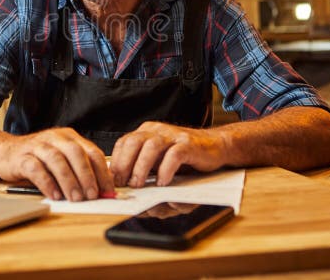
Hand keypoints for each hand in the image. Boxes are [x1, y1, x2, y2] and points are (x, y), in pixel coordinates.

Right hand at [0, 127, 113, 200]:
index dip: (102, 172)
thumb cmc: (38, 159)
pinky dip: (47, 183)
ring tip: (75, 198)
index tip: (108, 190)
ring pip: (56, 160)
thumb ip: (79, 170)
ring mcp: (37, 146)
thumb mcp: (62, 159)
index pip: (91, 151)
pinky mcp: (22, 157)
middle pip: (75, 153)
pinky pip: (36, 169)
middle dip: (86, 175)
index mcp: (69, 137)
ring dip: (68, 180)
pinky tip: (54, 195)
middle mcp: (54, 138)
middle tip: (92, 195)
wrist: (5, 152)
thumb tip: (101, 191)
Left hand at [109, 122, 227, 187]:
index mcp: (147, 134)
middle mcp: (157, 131)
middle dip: (124, 164)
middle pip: (133, 142)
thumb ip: (149, 177)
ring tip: (138, 185)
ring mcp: (173, 136)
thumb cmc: (186, 161)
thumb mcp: (162, 167)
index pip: (124, 143)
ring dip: (141, 167)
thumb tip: (134, 197)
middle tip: (123, 184)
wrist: (216, 147)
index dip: (116, 162)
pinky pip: (174, 154)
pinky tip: (162, 182)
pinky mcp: (189, 144)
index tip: (112, 181)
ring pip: (151, 146)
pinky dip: (165, 169)